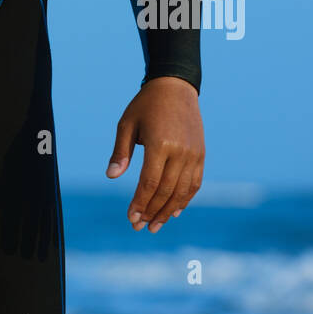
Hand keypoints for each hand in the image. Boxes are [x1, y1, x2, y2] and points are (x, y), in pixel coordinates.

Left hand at [106, 77, 203, 232]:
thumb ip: (120, 152)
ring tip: (155, 225)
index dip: (139, 203)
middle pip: (166, 192)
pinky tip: (174, 211)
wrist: (175, 86)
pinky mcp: (201, 154)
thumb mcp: (127, 124)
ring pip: (182, 192)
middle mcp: (180, 152)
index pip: (149, 183)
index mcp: (160, 144)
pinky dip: (185, 200)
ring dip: (168, 211)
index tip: (130, 218)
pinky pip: (194, 183)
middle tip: (139, 227)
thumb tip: (111, 177)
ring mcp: (194, 154)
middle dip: (151, 212)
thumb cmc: (145, 105)